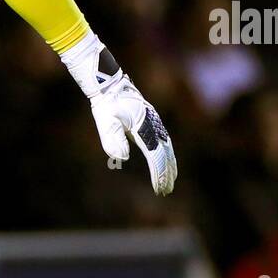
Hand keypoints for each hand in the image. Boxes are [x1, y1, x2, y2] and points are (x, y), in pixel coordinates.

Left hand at [90, 73, 177, 195]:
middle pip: (165, 154)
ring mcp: (155, 123)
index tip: (158, 187)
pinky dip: (167, 154)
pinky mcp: (152, 122)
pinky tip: (167, 162)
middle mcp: (154, 125)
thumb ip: (113, 139)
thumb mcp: (106, 121)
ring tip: (170, 181)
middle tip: (166, 190)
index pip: (155, 155)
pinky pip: (164, 142)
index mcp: (144, 127)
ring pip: (167, 148)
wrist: (110, 86)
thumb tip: (122, 158)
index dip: (158, 172)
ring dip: (170, 165)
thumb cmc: (107, 105)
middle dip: (167, 173)